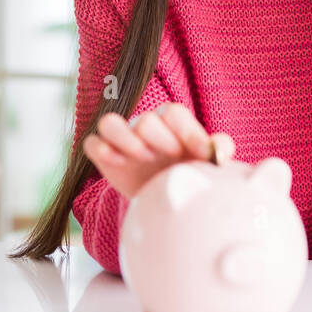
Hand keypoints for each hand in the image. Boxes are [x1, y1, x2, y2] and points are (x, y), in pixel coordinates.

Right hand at [82, 102, 236, 199]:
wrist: (164, 197)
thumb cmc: (187, 172)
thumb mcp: (208, 162)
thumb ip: (220, 148)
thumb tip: (218, 149)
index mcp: (172, 122)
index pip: (174, 114)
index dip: (186, 132)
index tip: (198, 154)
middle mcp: (145, 125)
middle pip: (145, 121)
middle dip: (159, 140)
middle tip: (168, 159)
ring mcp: (121, 138)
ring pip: (109, 122)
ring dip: (126, 140)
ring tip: (143, 158)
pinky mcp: (104, 154)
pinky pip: (92, 143)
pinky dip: (101, 151)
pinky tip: (119, 164)